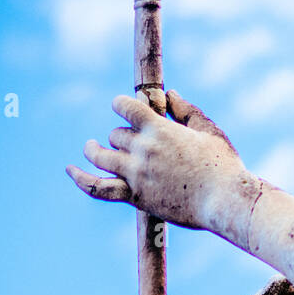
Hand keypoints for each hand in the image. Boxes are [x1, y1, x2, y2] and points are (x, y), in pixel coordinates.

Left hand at [66, 90, 246, 229]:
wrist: (224, 200)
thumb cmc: (223, 166)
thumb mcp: (209, 131)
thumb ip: (186, 111)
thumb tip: (170, 94)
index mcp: (159, 128)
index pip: (127, 107)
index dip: (121, 104)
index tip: (121, 106)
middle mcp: (143, 149)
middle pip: (116, 135)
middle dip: (121, 135)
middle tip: (131, 143)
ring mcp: (136, 173)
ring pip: (101, 155)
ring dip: (93, 150)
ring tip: (90, 147)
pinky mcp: (135, 196)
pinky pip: (98, 187)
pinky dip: (80, 178)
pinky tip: (69, 170)